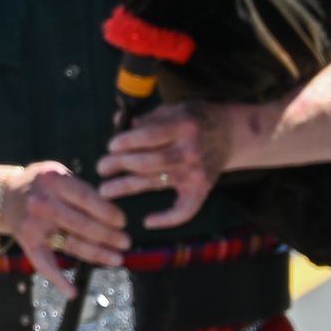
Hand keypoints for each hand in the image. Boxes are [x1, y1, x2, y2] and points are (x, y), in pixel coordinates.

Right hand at [0, 161, 127, 281]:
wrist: (4, 196)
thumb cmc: (42, 184)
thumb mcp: (59, 173)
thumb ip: (82, 189)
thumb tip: (114, 214)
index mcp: (52, 180)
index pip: (86, 198)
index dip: (108, 213)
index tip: (123, 222)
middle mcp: (41, 203)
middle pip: (82, 224)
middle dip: (108, 236)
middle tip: (126, 243)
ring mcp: (34, 225)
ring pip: (71, 245)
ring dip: (97, 255)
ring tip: (117, 259)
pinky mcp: (28, 242)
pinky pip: (44, 264)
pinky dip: (59, 280)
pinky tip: (73, 291)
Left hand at [96, 101, 243, 228]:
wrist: (229, 133)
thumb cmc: (191, 119)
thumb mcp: (172, 109)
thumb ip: (145, 118)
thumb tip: (116, 124)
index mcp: (183, 126)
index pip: (149, 136)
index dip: (127, 142)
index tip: (111, 146)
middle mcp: (190, 151)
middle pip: (149, 162)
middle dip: (120, 165)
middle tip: (101, 168)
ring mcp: (196, 172)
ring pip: (156, 182)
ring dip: (126, 187)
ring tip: (105, 190)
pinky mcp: (202, 188)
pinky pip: (186, 210)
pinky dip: (168, 219)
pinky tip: (147, 221)